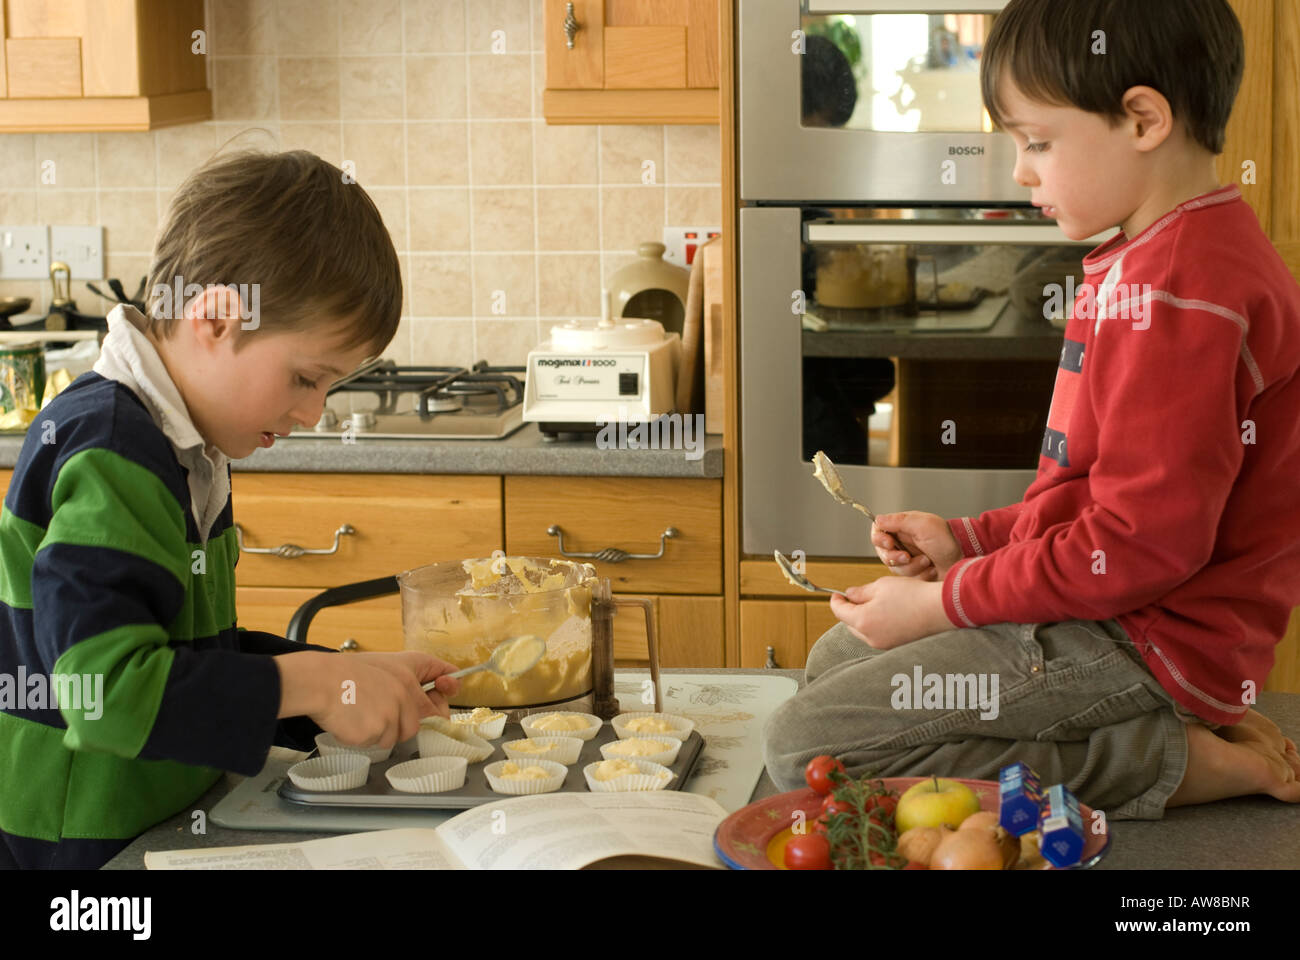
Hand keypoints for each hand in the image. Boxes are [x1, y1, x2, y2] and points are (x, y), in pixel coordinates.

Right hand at [298, 653, 455, 749]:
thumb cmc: (347, 674)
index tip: (439, 706)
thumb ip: (409, 686)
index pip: (442, 692)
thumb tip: (433, 710)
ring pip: (394, 737)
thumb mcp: (385, 667)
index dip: (442, 701)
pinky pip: (374, 743)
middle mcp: (405, 694)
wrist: (320, 681)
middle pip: (415, 725)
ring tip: (360, 712)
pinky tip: (351, 720)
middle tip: (377, 711)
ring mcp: (391, 714)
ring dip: (379, 731)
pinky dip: (363, 737)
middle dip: (399, 724)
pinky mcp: (376, 731)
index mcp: (409, 674)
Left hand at [829, 578, 952, 649]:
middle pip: (849, 624)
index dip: (836, 600)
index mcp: (863, 621)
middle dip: (849, 610)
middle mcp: (870, 637)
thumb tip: (850, 595)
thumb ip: (861, 592)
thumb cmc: (912, 595)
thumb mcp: (881, 586)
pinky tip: (887, 613)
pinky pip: (877, 636)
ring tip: (875, 603)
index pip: (839, 612)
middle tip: (856, 597)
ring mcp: (883, 644)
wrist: (941, 609)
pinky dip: (876, 625)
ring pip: (863, 631)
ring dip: (863, 619)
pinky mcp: (895, 646)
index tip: (837, 594)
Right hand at [871, 511, 962, 579]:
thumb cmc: (947, 539)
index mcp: (902, 527)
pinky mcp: (915, 573)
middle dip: (895, 557)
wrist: (964, 558)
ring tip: (927, 561)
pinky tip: (931, 569)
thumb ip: (898, 521)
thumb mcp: (923, 525)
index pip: (878, 531)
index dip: (880, 539)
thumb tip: (877, 519)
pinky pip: (906, 578)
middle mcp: (902, 543)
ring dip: (911, 566)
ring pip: (894, 568)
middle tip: (907, 556)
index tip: (889, 543)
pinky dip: (919, 575)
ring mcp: (908, 558)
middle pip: (883, 553)